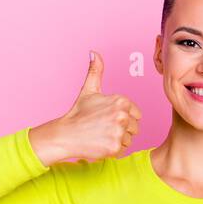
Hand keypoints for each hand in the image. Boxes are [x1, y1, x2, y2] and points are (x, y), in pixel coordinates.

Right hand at [29, 50, 141, 164]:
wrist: (66, 134)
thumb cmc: (78, 113)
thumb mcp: (88, 90)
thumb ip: (95, 71)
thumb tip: (94, 53)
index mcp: (121, 101)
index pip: (136, 114)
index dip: (124, 118)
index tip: (108, 119)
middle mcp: (122, 115)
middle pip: (135, 128)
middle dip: (122, 130)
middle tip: (104, 128)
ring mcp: (118, 132)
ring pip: (129, 140)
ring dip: (118, 140)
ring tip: (102, 136)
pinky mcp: (115, 147)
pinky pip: (123, 150)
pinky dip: (113, 150)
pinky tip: (101, 144)